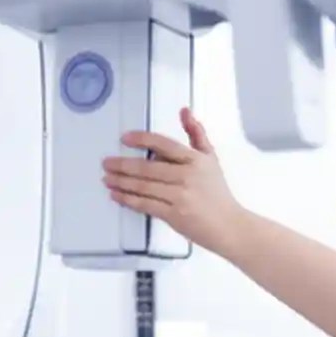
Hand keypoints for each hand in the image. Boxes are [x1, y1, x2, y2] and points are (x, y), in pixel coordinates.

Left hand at [102, 108, 246, 255]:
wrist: (228, 225)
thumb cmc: (218, 193)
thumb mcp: (210, 158)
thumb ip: (196, 133)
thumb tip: (184, 111)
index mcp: (195, 160)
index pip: (164, 144)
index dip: (142, 139)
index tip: (125, 138)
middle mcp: (187, 176)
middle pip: (148, 168)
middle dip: (122, 165)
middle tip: (106, 163)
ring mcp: (180, 196)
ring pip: (143, 186)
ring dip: (121, 182)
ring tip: (107, 178)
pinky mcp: (174, 215)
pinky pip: (145, 205)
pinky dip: (128, 200)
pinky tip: (117, 195)